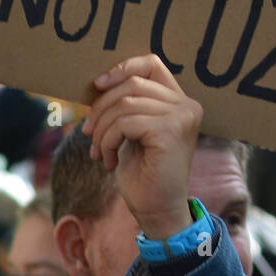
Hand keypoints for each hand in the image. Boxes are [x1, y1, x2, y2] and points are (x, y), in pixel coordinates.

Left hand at [81, 54, 202, 239]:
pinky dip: (108, 142)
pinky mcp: (171, 131)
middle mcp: (187, 105)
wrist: (157, 211)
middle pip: (132, 84)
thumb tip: (99, 81)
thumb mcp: (132, 131)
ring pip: (125, 104)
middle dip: (101, 107)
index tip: (97, 85)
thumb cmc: (143, 173)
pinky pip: (125, 123)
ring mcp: (182, 117)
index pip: (152, 64)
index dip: (122, 67)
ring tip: (98, 152)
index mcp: (180, 102)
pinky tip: (109, 162)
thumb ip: (126, 105)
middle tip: (88, 133)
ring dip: (102, 130)